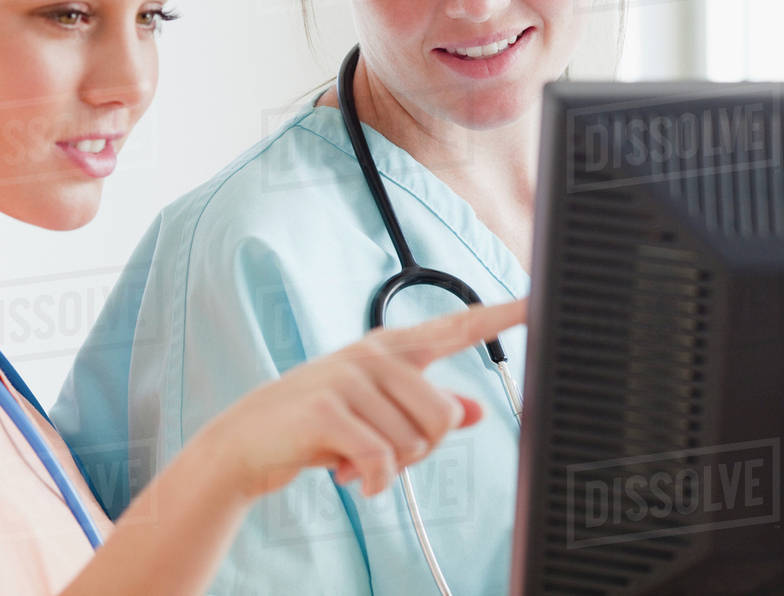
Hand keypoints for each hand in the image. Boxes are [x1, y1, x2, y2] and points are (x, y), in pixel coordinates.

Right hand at [201, 297, 526, 500]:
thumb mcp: (375, 413)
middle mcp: (375, 354)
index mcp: (392, 348)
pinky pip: (382, 459)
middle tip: (380, 452)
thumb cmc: (317, 423)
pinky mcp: (330, 407)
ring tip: (355, 457)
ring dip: (389, 468)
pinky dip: (374, 481)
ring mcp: (351, 377)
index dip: (500, 316)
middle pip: (442, 415)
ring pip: (414, 442)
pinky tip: (352, 477)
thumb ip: (425, 410)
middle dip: (419, 450)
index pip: (457, 327)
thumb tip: (474, 413)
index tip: (536, 302)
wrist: (247, 440)